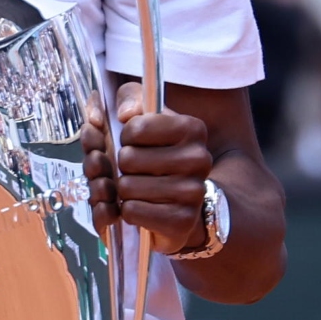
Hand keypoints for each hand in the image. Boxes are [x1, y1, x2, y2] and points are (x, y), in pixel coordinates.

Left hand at [81, 80, 215, 256]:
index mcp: (192, 128)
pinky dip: (128, 210)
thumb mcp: (145, 118)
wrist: (182, 201)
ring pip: (128, 187)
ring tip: (135, 188)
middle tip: (132, 169)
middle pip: (127, 159)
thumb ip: (131, 98)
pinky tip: (139, 207)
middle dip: (121, 165)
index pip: (134, 127)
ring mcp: (194, 192)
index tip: (134, 142)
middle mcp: (199, 158)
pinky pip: (133, 211)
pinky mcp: (183, 221)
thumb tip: (126, 113)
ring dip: (123, 189)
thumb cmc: (157, 156)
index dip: (125, 136)